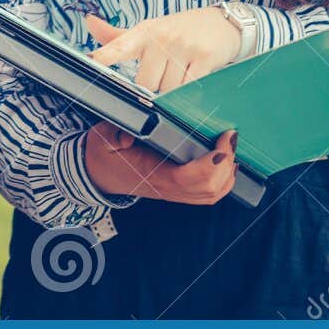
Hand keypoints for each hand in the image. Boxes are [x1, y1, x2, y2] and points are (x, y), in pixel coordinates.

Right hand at [83, 121, 237, 204]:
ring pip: (212, 195)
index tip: (224, 139)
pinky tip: (225, 163)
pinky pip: (208, 195)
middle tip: (230, 137)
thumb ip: (114, 134)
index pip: (189, 177)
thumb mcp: (102, 138)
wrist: (97, 174)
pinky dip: (223, 181)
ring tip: (231, 148)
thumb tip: (129, 136)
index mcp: (154, 176)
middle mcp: (168, 189)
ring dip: (228, 174)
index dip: (212, 162)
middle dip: (227, 163)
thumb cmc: (104, 154)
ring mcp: (174, 193)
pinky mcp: (178, 192)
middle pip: (209, 188)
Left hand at [84, 8, 240, 92]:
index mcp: (144, 31)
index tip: (90, 61)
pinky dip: (189, 90)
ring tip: (182, 71)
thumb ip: (118, 36)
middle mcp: (162, 37)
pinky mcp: (205, 57)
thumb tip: (89, 22)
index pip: (119, 45)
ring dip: (174, 89)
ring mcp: (183, 47)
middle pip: (146, 83)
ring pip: (168, 89)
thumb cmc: (181, 30)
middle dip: (155, 86)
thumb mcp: (150, 29)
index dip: (104, 55)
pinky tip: (194, 76)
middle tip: (166, 71)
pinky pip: (188, 88)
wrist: (223, 23)